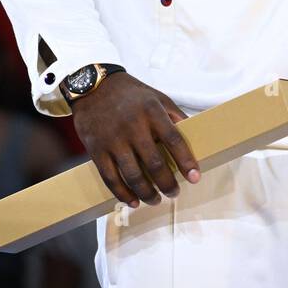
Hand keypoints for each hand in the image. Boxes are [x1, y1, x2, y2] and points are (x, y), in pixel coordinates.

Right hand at [71, 73, 200, 208]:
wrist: (93, 86)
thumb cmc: (130, 94)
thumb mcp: (157, 97)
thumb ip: (175, 115)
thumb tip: (194, 133)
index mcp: (151, 112)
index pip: (173, 140)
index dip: (186, 161)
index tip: (194, 177)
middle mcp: (133, 126)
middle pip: (154, 163)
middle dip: (167, 183)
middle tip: (174, 192)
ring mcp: (113, 140)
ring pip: (133, 175)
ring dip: (147, 193)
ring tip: (156, 200)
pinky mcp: (96, 150)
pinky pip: (110, 178)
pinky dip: (123, 193)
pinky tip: (133, 201)